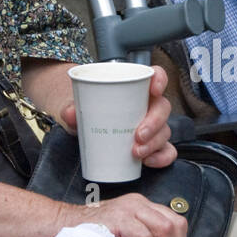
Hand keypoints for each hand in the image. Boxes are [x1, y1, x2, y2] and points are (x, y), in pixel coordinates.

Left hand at [58, 66, 177, 167]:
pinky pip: (166, 151)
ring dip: (154, 143)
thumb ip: (72, 109)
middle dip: (154, 122)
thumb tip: (69, 114)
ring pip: (164, 131)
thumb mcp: (79, 107)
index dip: (160, 79)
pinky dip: (161, 157)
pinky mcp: (153, 145)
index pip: (156, 75)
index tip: (153, 89)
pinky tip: (148, 161)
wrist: (85, 129)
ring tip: (136, 152)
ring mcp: (153, 126)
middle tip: (138, 135)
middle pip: (163, 108)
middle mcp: (148, 105)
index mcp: (136, 88)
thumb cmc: (90, 112)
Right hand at [68, 193, 186, 236]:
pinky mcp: (118, 219)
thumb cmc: (88, 233)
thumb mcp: (120, 230)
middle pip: (174, 224)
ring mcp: (128, 209)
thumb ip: (141, 235)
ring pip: (163, 228)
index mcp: (141, 206)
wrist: (58, 225)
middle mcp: (138, 204)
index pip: (174, 221)